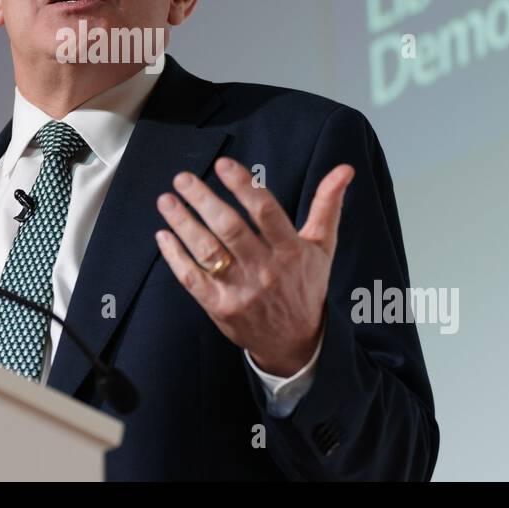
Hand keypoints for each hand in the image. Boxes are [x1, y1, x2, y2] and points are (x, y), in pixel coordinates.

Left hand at [154, 157, 354, 376]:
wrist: (296, 343)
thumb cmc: (306, 286)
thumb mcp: (322, 246)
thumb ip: (328, 205)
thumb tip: (344, 169)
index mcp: (291, 250)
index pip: (265, 211)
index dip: (243, 185)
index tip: (223, 164)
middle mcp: (266, 269)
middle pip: (230, 229)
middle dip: (203, 200)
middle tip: (183, 179)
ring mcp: (241, 290)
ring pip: (207, 251)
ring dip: (183, 223)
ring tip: (166, 201)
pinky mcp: (220, 306)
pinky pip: (193, 278)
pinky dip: (175, 256)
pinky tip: (164, 235)